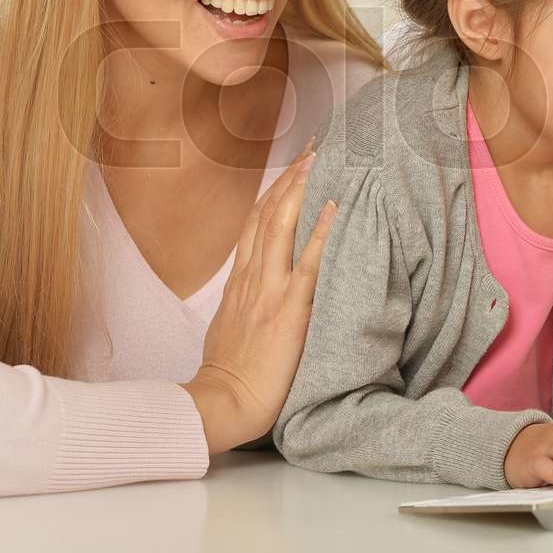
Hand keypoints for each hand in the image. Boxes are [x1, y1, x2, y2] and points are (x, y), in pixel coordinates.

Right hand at [184, 151, 335, 454]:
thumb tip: (256, 289)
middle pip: (267, 216)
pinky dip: (319, 231)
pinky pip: (306, 263)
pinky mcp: (287, 309)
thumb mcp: (230, 327)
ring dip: (300, 190)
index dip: (272, 195)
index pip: (254, 226)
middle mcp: (251, 279)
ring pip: (281, 227)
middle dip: (289, 179)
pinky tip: (333, 207)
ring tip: (319, 160)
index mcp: (239, 283)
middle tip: (311, 149)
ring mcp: (268, 291)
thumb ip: (244, 302)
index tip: (289, 169)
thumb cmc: (228, 374)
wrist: (220, 403)